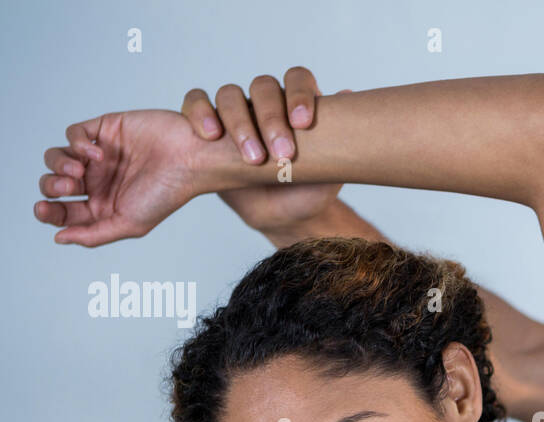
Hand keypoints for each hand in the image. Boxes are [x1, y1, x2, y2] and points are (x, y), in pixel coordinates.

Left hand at [34, 110, 201, 245]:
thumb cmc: (166, 195)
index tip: (44, 209)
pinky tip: (97, 153)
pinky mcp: (104, 129)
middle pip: (54, 184)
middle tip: (71, 187)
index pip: (64, 212)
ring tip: (78, 170)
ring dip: (59, 165)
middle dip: (53, 187)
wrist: (190, 159)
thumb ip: (94, 235)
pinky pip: (74, 134)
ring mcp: (98, 155)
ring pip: (56, 157)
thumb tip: (59, 238)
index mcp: (102, 207)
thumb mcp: (130, 224)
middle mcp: (97, 181)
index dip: (48, 212)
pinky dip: (77, 143)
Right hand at [181, 67, 345, 234]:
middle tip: (280, 154)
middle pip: (263, 86)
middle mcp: (266, 103)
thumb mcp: (328, 176)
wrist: (280, 218)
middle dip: (270, 117)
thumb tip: (348, 95)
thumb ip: (340, 143)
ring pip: (229, 94)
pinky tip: (210, 137)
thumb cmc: (307, 193)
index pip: (297, 80)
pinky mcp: (208, 127)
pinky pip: (195, 104)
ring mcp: (237, 113)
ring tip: (251, 158)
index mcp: (297, 105)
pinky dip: (199, 113)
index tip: (303, 124)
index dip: (299, 94)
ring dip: (238, 122)